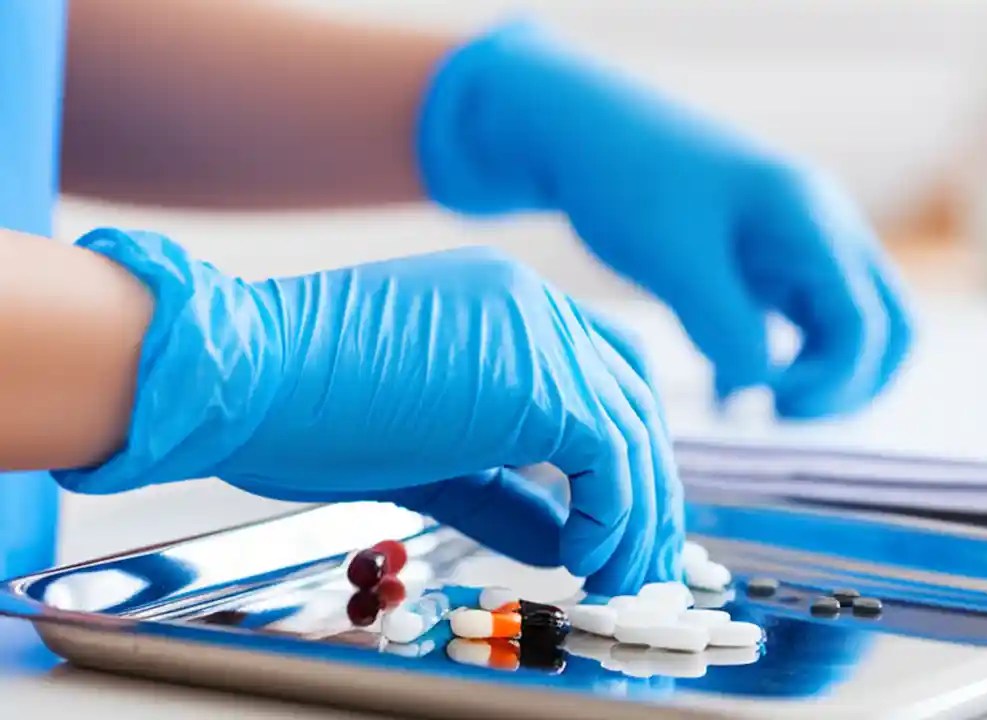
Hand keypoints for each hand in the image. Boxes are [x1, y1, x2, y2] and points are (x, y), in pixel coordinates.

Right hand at [55, 230, 681, 593]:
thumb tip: (562, 537)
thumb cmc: (303, 407)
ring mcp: (537, 335)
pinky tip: (585, 558)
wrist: (241, 371)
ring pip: (631, 428)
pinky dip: (613, 514)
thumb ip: (504, 486)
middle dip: (646, 485)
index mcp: (506, 305)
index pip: (600, 370)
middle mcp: (533, 305)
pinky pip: (609, 454)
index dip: (621, 445)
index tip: (620, 513)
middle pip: (630, 396)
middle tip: (641, 558)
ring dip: (638, 513)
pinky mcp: (534, 381)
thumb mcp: (427, 451)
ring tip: (620, 577)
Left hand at [420, 20, 913, 417]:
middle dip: (850, 387)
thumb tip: (761, 387)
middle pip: (888, 328)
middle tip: (779, 417)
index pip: (867, 324)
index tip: (765, 401)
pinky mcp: (763, 262)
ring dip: (816, 378)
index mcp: (810, 222)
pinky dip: (777, 364)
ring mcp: (796, 246)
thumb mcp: (672, 261)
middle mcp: (821, 231)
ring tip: (749, 408)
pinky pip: (798, 326)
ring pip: (846, 330)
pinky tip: (720, 391)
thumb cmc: (624, 183)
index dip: (831, 382)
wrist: (578, 132)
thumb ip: (726, 328)